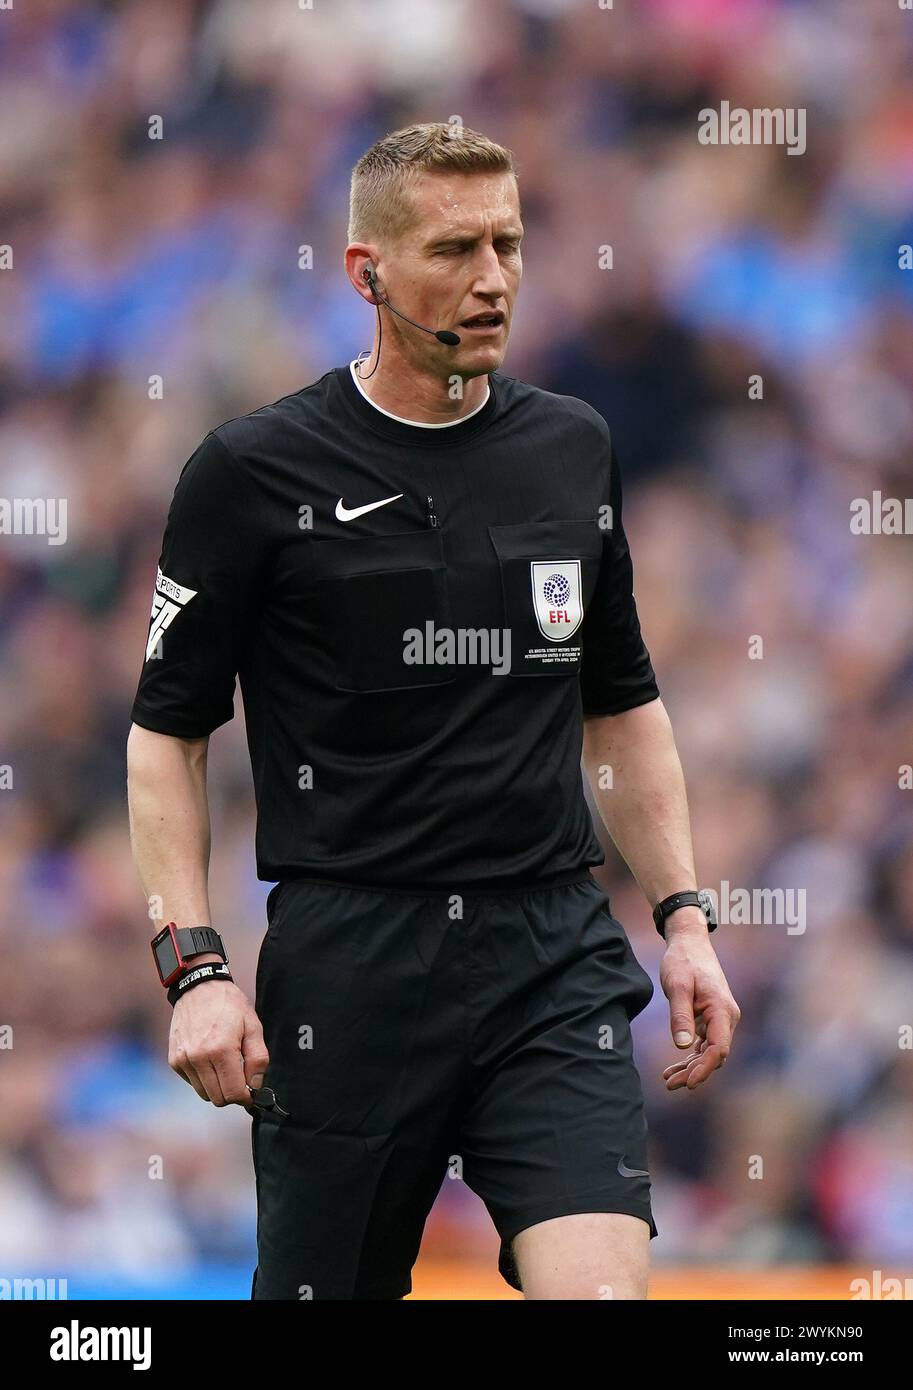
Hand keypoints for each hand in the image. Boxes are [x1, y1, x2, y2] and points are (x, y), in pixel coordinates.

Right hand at [168, 979, 269, 1107]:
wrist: (199, 987)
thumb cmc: (230, 1005)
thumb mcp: (253, 1027)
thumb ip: (258, 1060)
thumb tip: (255, 1087)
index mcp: (221, 1050)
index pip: (233, 1094)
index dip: (246, 1097)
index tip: (251, 1091)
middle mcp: (198, 1058)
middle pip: (218, 1099)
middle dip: (232, 1093)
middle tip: (240, 1077)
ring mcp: (183, 1060)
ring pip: (204, 1094)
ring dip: (217, 1087)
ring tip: (224, 1065)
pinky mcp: (175, 1060)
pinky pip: (192, 1082)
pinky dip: (203, 1078)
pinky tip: (210, 1059)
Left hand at [659, 914, 739, 1090]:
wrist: (690, 942)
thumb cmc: (683, 960)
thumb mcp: (677, 985)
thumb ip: (680, 1015)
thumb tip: (681, 1045)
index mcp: (722, 1009)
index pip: (718, 1049)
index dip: (704, 1069)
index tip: (688, 1083)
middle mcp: (726, 1017)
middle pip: (714, 1055)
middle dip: (694, 1072)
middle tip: (669, 1084)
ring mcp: (720, 1018)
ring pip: (709, 1051)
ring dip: (691, 1067)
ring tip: (668, 1080)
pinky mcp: (711, 1018)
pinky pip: (704, 1043)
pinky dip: (690, 1055)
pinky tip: (674, 1067)